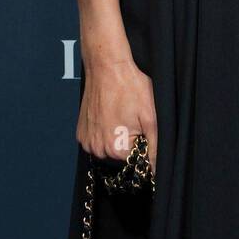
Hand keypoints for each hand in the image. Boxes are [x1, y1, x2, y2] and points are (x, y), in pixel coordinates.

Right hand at [77, 55, 158, 176]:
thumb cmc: (130, 87)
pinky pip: (98, 139)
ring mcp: (86, 141)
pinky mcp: (81, 132)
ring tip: (121, 113)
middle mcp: (97, 150)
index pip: (136, 159)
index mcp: (115, 150)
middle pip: (122, 154)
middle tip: (133, 116)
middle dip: (131, 139)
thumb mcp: (150, 117)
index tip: (143, 125)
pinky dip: (105, 130)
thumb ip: (155, 148)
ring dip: (117, 135)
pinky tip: (110, 113)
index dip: (145, 142)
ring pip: (110, 146)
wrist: (106, 66)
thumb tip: (157, 172)